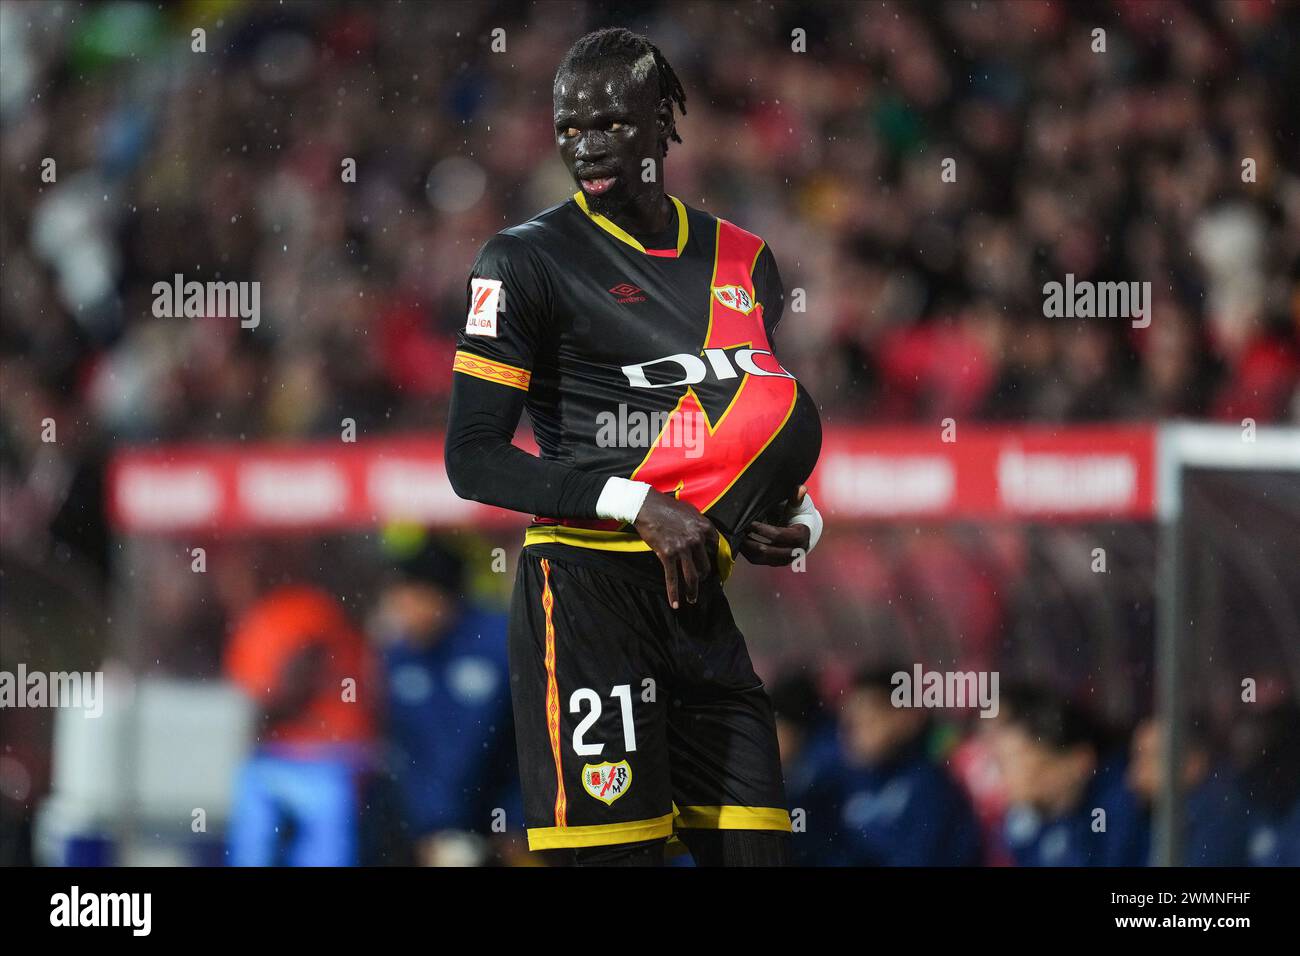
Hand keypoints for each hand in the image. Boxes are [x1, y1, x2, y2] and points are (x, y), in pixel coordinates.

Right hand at [632, 488, 718, 608]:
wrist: (645, 506)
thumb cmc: (667, 507)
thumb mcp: (690, 512)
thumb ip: (700, 525)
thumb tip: (705, 537)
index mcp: (705, 527)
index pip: (716, 548)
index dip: (715, 559)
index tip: (715, 568)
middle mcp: (696, 539)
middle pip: (706, 566)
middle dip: (704, 577)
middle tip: (701, 583)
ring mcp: (682, 548)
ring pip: (692, 576)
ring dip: (693, 591)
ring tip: (692, 599)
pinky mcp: (667, 554)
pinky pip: (672, 578)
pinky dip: (674, 593)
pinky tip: (675, 604)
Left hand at [739, 484, 811, 565]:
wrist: (806, 529)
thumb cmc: (800, 513)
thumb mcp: (799, 504)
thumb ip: (797, 498)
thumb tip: (800, 488)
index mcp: (801, 536)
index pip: (778, 536)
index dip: (762, 529)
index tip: (749, 522)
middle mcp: (793, 552)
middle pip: (766, 551)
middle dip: (749, 540)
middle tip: (738, 528)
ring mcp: (783, 560)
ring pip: (759, 558)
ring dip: (745, 547)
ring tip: (736, 534)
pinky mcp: (775, 562)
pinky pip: (756, 560)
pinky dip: (746, 551)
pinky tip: (739, 539)